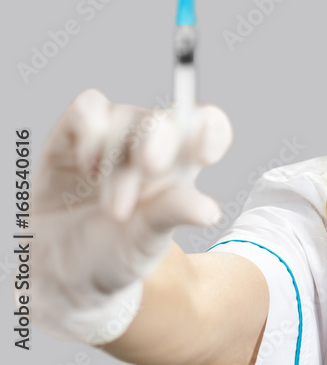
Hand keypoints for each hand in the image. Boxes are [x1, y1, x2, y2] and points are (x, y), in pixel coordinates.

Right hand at [28, 88, 233, 344]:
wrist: (60, 272)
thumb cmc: (114, 253)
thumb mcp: (147, 241)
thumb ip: (173, 215)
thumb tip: (211, 212)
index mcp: (181, 163)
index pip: (207, 125)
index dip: (212, 129)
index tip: (205, 154)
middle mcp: (150, 143)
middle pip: (166, 119)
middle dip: (160, 140)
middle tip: (151, 168)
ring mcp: (113, 136)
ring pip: (126, 120)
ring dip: (118, 164)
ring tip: (115, 210)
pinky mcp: (72, 135)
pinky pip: (87, 108)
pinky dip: (90, 132)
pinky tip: (90, 167)